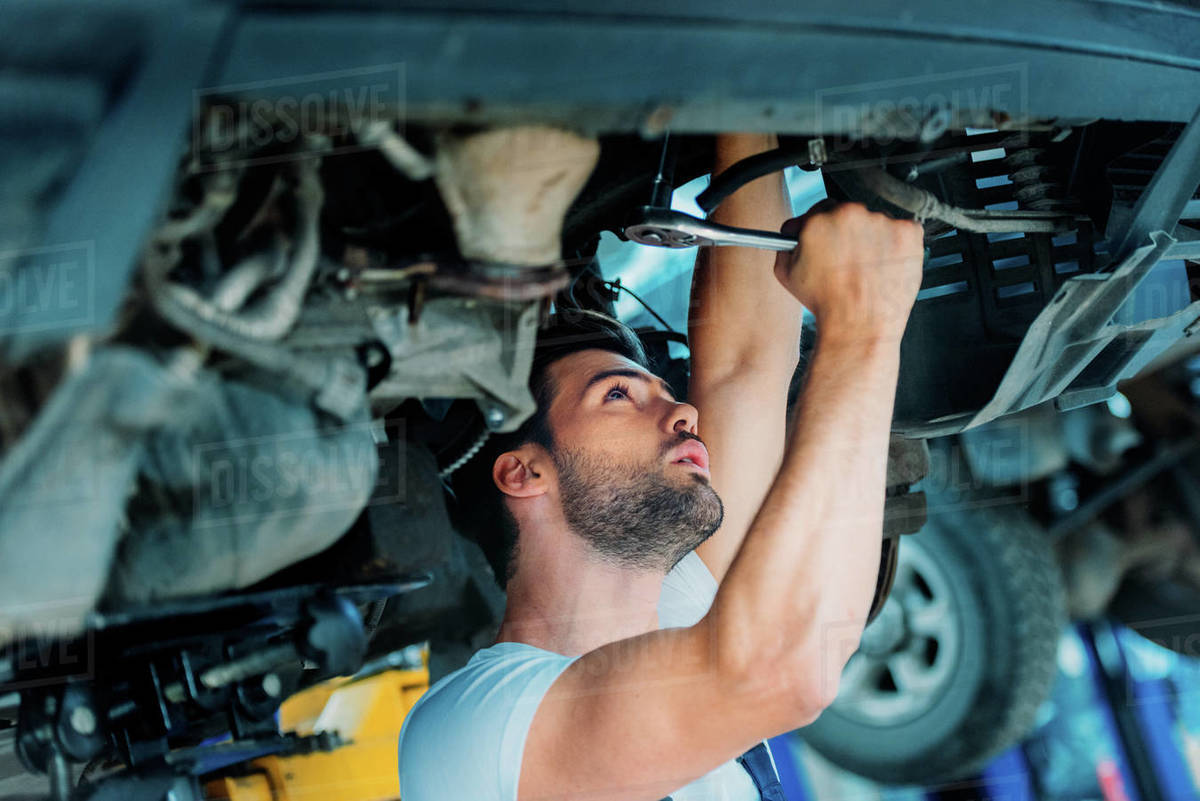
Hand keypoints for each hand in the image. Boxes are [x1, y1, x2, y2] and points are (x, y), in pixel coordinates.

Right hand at [773, 202, 923, 343]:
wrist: (858, 326)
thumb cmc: (826, 304)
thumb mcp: (787, 274)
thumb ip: (787, 245)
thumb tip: (794, 232)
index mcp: (820, 220)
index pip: (823, 210)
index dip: (825, 228)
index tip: (830, 237)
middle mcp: (853, 214)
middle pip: (851, 214)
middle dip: (849, 234)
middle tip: (849, 260)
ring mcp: (884, 222)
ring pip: (878, 224)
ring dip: (874, 240)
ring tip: (868, 269)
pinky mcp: (909, 234)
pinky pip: (904, 232)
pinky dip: (898, 246)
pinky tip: (886, 266)